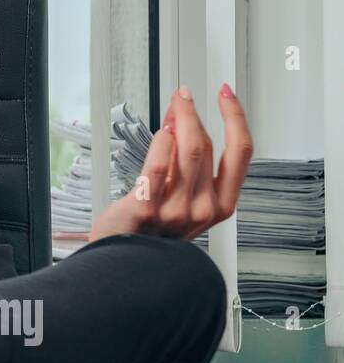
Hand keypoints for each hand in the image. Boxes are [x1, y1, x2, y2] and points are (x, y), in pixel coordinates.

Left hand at [88, 84, 252, 242]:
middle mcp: (202, 209)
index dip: (236, 119)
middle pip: (207, 147)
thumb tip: (184, 123)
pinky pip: (157, 170)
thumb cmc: (149, 234)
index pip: (241, 154)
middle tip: (182, 97)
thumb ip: (187, 168)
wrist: (122, 266)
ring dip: (179, 120)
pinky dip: (161, 145)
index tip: (226, 96)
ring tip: (171, 108)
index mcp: (219, 205)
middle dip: (195, 114)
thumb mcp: (183, 202)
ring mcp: (175, 212)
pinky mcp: (145, 210)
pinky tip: (162, 132)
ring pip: (187, 152)